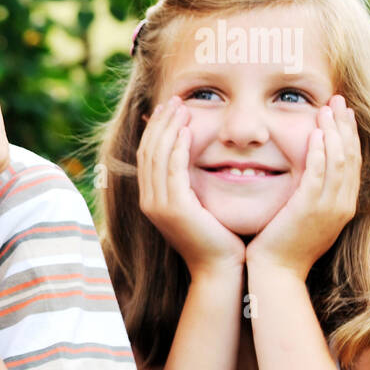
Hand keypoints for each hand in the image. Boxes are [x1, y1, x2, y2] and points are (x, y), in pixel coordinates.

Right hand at [137, 96, 246, 278]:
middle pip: (148, 151)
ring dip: (168, 128)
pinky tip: (187, 129)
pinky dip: (177, 146)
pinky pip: (172, 169)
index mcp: (152, 200)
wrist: (221, 269)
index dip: (156, 129)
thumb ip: (194, 183)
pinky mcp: (174, 208)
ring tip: (181, 107)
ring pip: (156, 156)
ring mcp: (158, 205)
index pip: (148, 156)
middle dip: (160, 123)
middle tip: (175, 100)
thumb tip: (201, 159)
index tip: (170, 108)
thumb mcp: (201, 206)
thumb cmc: (219, 239)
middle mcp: (149, 201)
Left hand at [247, 95, 359, 280]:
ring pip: (340, 160)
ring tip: (328, 107)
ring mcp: (329, 207)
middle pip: (351, 156)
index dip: (348, 136)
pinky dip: (321, 151)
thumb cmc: (280, 247)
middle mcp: (341, 205)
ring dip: (334, 130)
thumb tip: (300, 174)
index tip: (342, 114)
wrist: (275, 273)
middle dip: (345, 126)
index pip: (351, 163)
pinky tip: (317, 132)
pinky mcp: (310, 209)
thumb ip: (306, 195)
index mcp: (341, 206)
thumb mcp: (300, 217)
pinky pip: (320, 173)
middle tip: (339, 100)